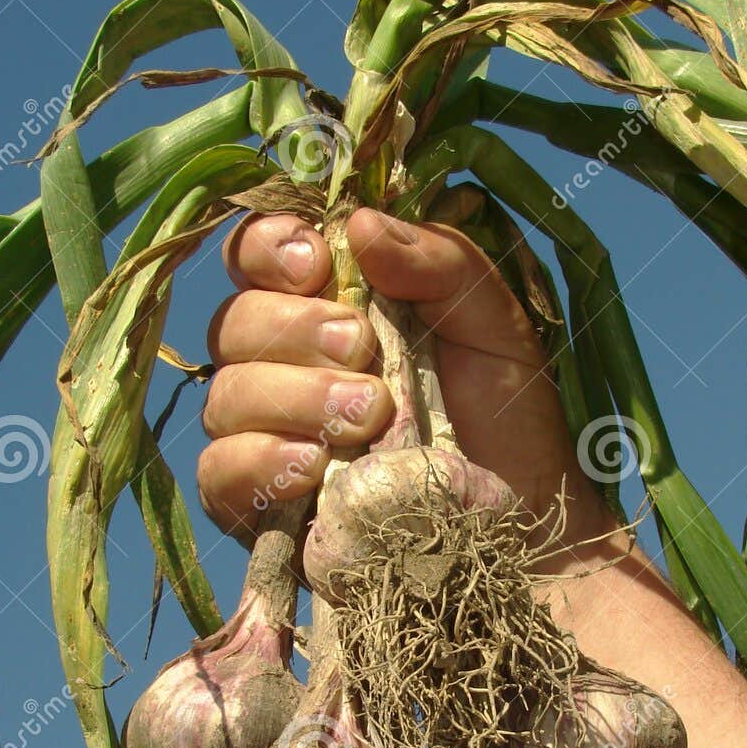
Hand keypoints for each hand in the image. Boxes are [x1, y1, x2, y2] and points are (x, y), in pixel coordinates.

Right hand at [199, 206, 613, 552]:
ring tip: (367, 417)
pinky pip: (219, 475)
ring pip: (224, 396)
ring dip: (291, 397)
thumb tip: (360, 222)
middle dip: (294, 329)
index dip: (269, 247)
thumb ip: (439, 262)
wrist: (527, 525)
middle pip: (233, 323)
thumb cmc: (510, 420)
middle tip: (364, 352)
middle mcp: (285, 367)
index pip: (257, 256)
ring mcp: (267, 439)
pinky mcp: (261, 511)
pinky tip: (312, 466)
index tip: (316, 261)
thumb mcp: (493, 323)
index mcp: (330, 305)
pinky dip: (258, 463)